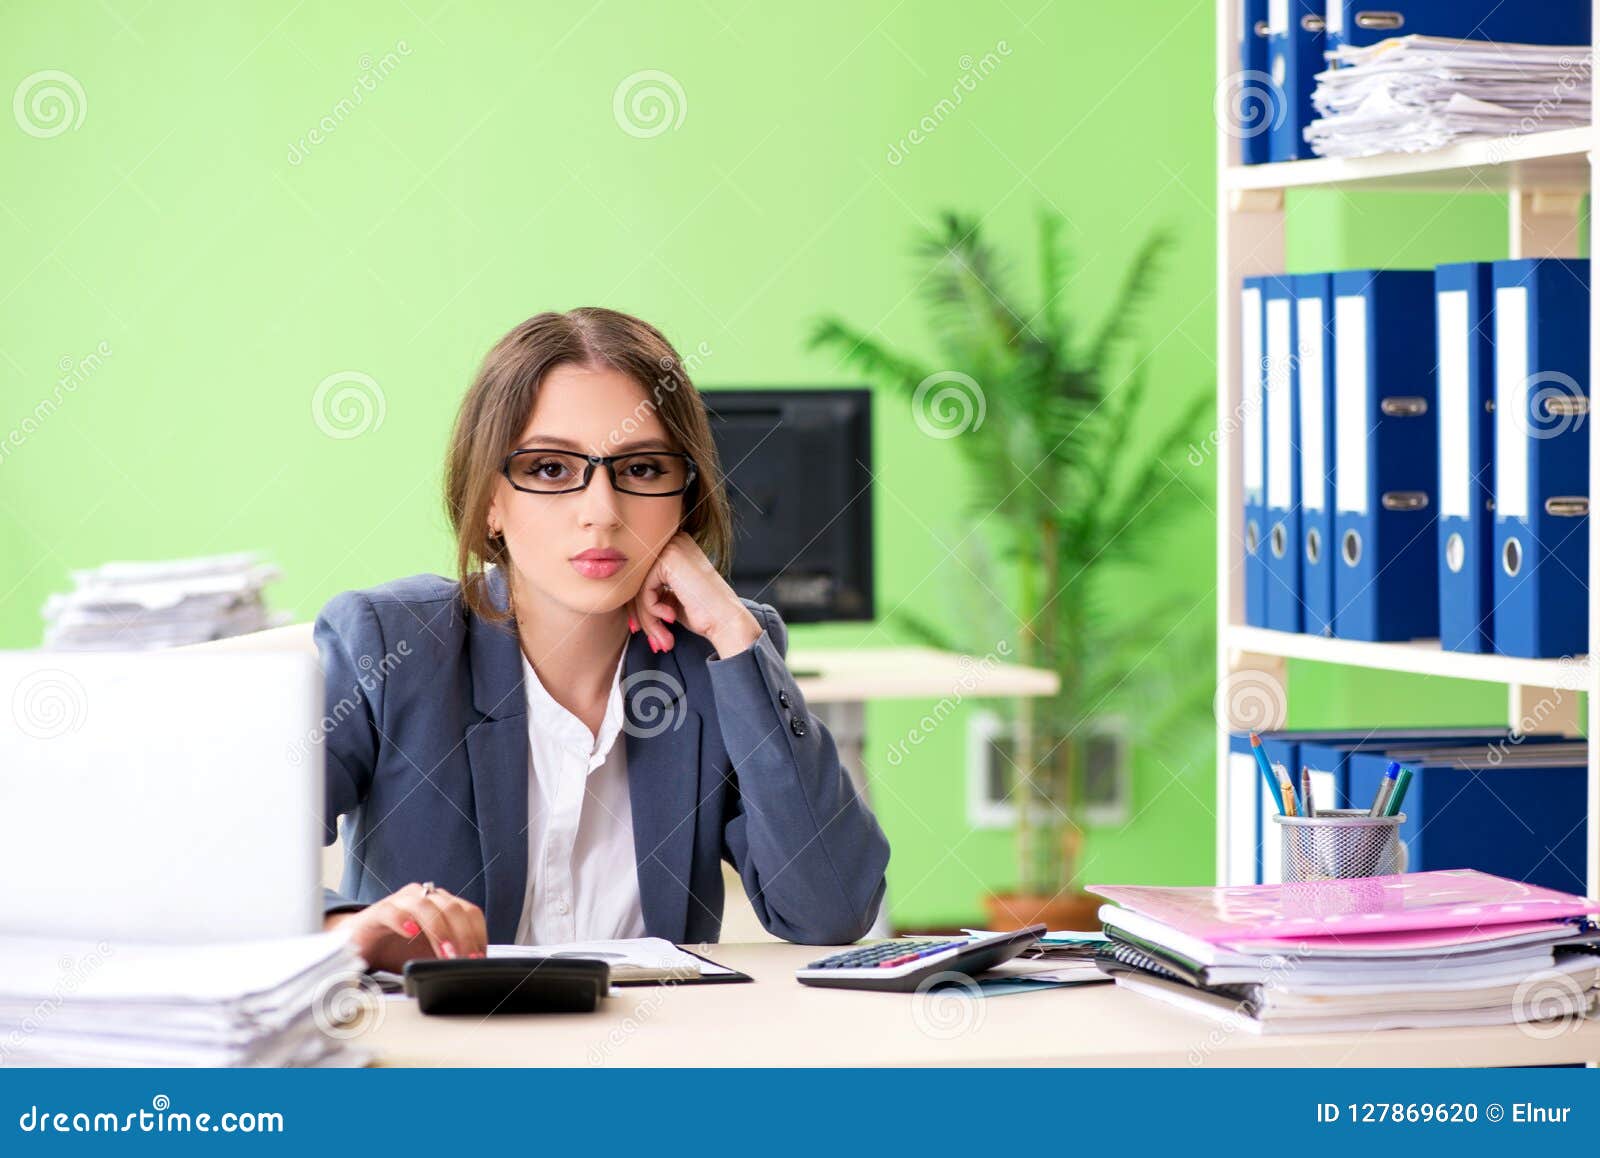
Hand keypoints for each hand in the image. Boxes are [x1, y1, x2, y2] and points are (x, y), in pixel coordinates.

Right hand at [324, 882, 488, 971]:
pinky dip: (404, 920)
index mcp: (442, 905)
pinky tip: (411, 933)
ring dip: (440, 930)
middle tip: (464, 959)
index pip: (469, 912)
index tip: (479, 957)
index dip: (478, 934)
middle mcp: (425, 897)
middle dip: (463, 936)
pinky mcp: (379, 911)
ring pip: (427, 906)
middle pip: (452, 908)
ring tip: (446, 953)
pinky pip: (393, 909)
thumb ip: (448, 957)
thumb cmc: (396, 948)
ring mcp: (402, 901)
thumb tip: (471, 970)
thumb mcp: (430, 956)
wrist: (359, 944)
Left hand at [629, 532, 761, 657]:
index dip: (639, 605)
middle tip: (654, 639)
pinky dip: (652, 610)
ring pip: (638, 587)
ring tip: (662, 638)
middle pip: (638, 580)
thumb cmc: (704, 612)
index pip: (642, 574)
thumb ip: (650, 591)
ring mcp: (671, 548)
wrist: (726, 620)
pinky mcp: (668, 560)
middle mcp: (674, 541)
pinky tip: (671, 617)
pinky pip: (644, 590)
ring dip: (648, 618)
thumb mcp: (671, 598)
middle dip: (641, 614)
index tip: (642, 629)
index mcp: (676, 547)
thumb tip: (623, 602)